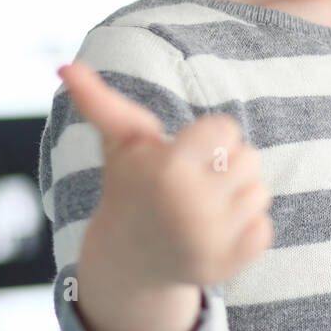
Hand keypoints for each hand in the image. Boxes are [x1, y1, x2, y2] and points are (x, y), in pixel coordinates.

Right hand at [59, 60, 272, 292]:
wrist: (127, 258)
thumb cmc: (130, 185)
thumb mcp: (119, 142)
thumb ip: (98, 101)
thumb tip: (65, 65)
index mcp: (168, 171)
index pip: (227, 128)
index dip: (209, 136)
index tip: (186, 153)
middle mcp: (190, 208)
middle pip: (249, 157)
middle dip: (224, 164)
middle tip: (192, 183)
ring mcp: (210, 241)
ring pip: (260, 191)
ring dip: (237, 195)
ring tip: (202, 206)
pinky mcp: (228, 265)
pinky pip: (265, 228)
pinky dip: (246, 228)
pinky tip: (215, 233)